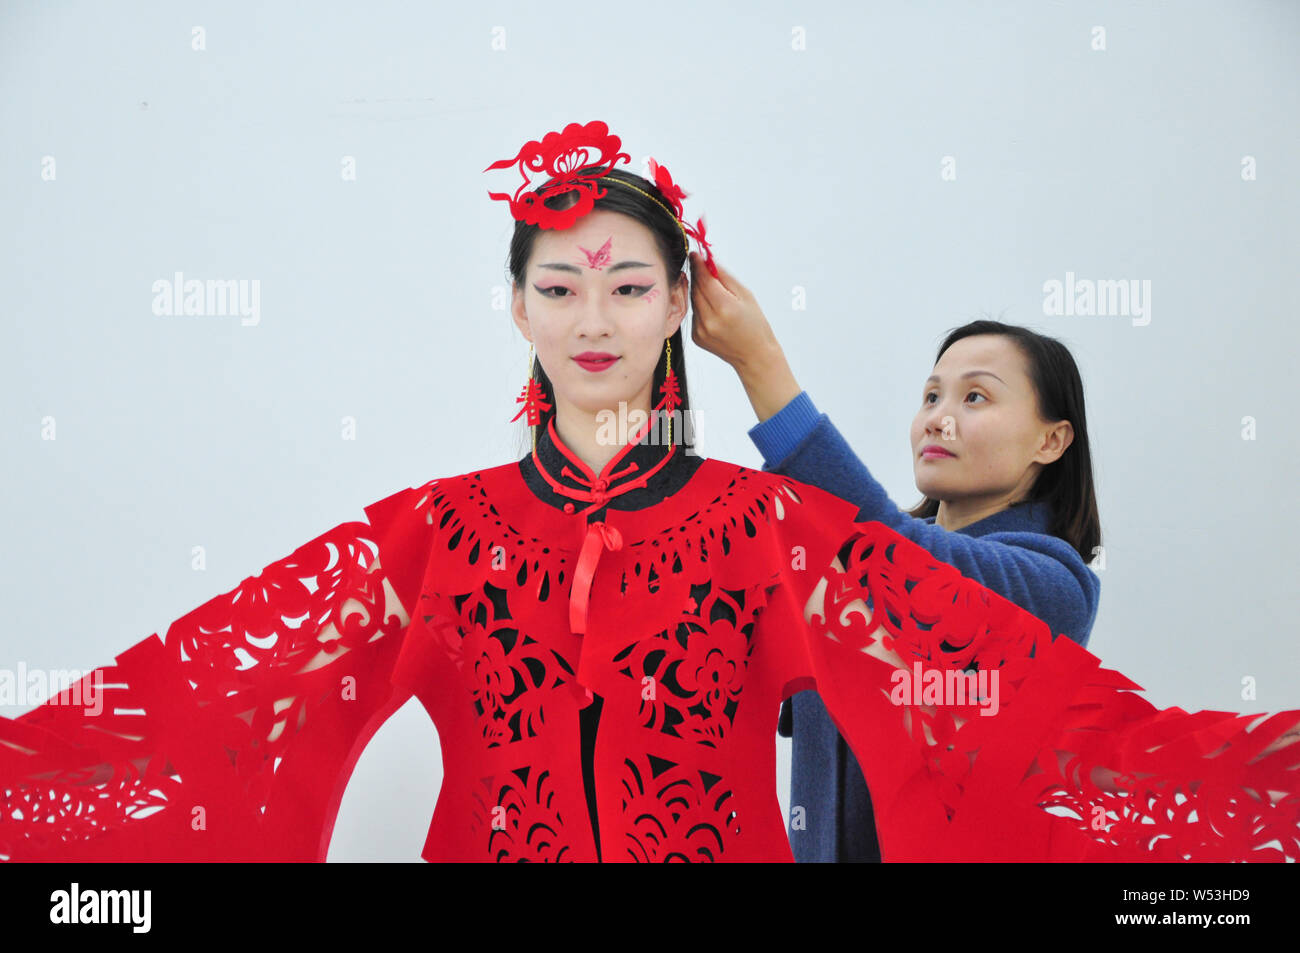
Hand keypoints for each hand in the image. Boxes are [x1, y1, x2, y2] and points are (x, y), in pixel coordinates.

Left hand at [688, 252, 801, 421]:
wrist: (754, 355)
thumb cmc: (755, 324)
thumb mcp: (746, 295)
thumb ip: (725, 277)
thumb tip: (708, 261)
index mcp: (725, 308)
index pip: (704, 280)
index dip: (698, 265)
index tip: (694, 254)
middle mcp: (709, 320)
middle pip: (696, 289)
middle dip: (698, 275)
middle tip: (701, 265)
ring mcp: (701, 331)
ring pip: (693, 301)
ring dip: (699, 291)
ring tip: (715, 293)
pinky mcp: (696, 337)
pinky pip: (694, 314)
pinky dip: (700, 307)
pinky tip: (714, 311)